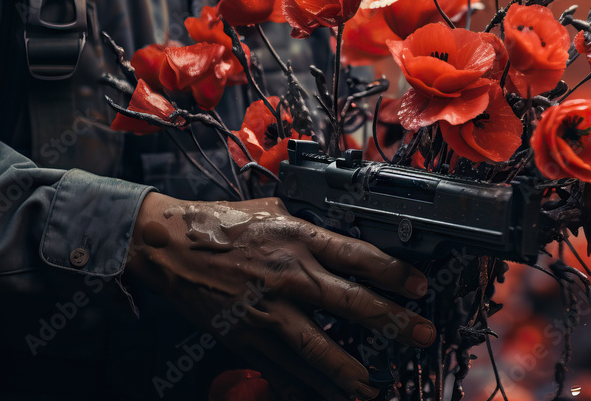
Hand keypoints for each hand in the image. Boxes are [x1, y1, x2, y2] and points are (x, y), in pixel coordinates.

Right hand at [126, 193, 434, 400]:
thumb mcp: (277, 209)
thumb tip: (349, 232)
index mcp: (299, 239)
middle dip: (392, 323)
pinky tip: (330, 396)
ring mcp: (268, 312)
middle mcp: (288, 277)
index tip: (420, 286)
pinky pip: (285, 369)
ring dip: (353, 370)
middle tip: (422, 335)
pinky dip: (308, 387)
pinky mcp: (248, 338)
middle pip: (351, 304)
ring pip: (319, 349)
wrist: (168, 246)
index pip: (358, 256)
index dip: (394, 273)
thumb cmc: (224, 224)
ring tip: (378, 385)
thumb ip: (313, 225)